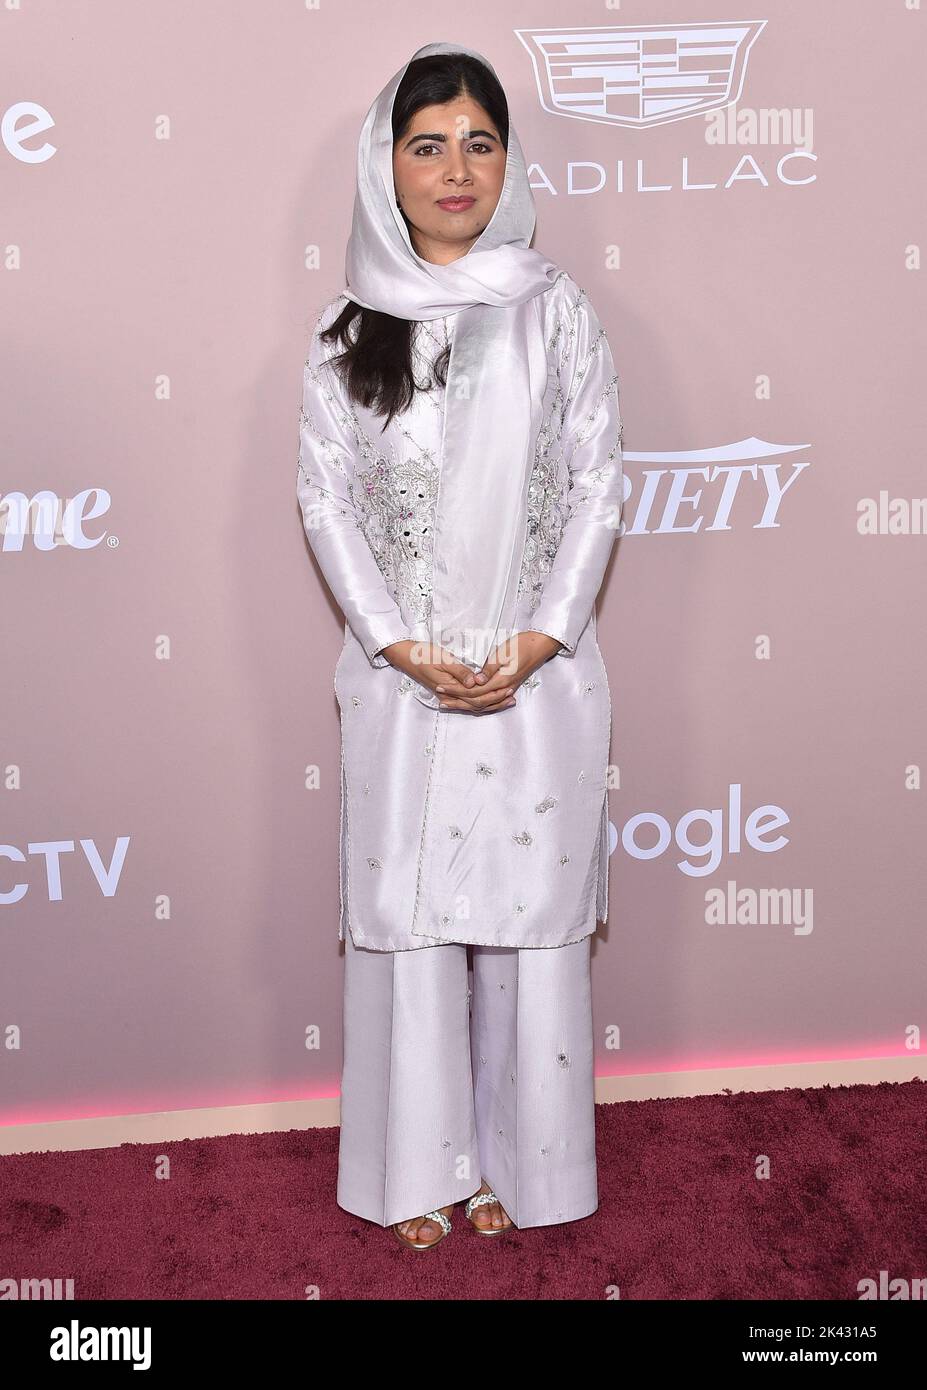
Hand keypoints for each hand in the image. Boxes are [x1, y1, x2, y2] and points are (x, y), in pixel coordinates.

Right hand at [379, 640, 516, 713]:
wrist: (405, 656)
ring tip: (506, 701)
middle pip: (476, 705)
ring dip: (489, 704)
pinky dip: (479, 702)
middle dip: (495, 702)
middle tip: (512, 698)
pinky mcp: (447, 691)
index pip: (475, 697)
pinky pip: (466, 702)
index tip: (507, 688)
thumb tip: (475, 683)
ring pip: (472, 705)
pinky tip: (488, 699)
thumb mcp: (442, 659)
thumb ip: (459, 671)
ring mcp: (447, 694)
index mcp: (449, 688)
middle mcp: (449, 695)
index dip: (493, 694)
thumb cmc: (423, 654)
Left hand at [431, 630, 562, 713]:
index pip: (473, 691)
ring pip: (484, 704)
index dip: (456, 690)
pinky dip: (480, 704)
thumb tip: (476, 682)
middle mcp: (503, 688)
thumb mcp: (503, 653)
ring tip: (452, 704)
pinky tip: (473, 703)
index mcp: (500, 680)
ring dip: (467, 705)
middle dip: (458, 701)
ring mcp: (507, 688)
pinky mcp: (509, 685)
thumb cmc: (523, 645)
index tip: (441, 686)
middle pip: (477, 702)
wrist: (541, 645)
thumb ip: (489, 669)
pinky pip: (491, 700)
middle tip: (441, 701)